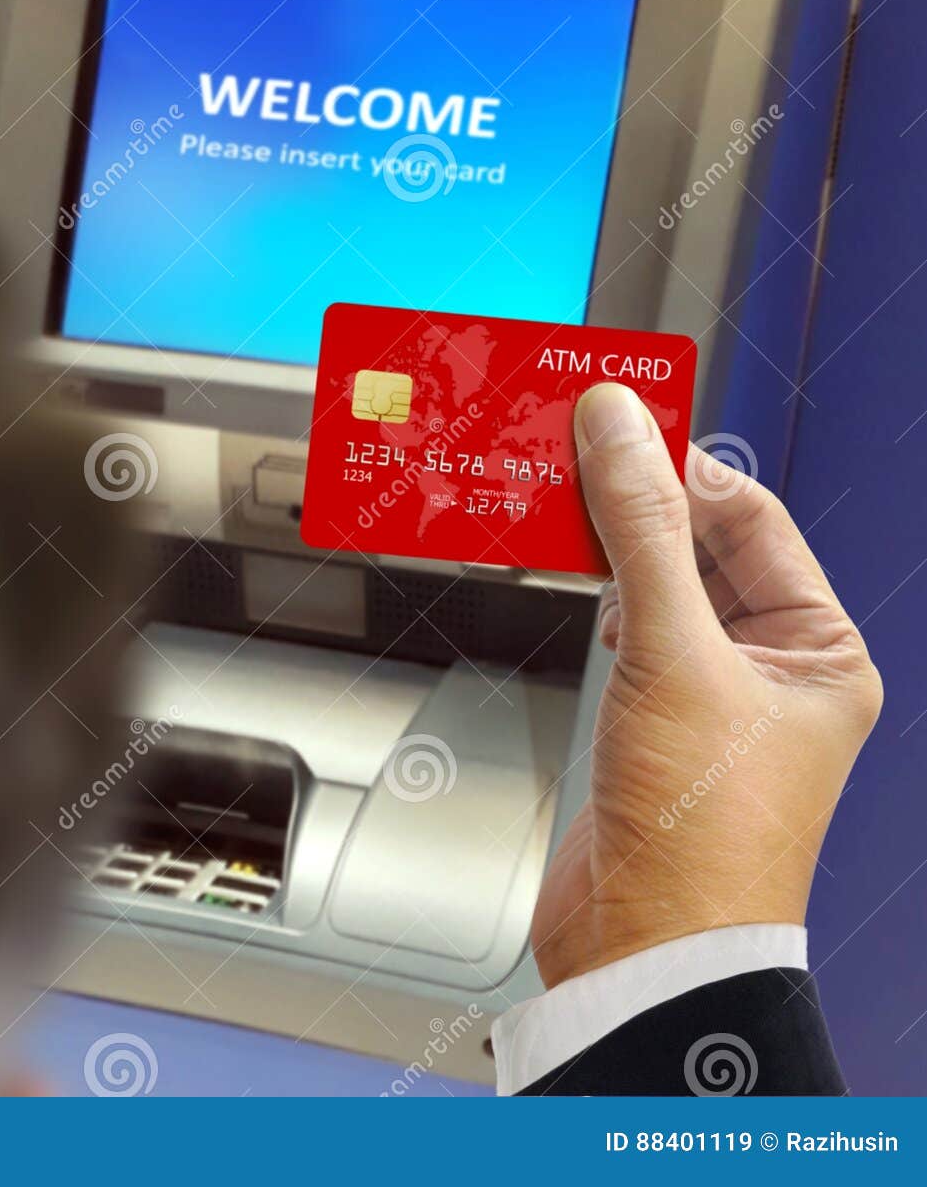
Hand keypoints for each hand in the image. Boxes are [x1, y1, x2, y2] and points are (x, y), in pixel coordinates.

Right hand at [531, 382, 881, 988]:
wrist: (643, 955)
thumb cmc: (702, 835)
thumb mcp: (673, 653)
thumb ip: (643, 530)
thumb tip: (621, 428)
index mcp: (818, 653)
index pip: (751, 518)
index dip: (683, 465)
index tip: (617, 421)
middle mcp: (770, 671)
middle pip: (700, 545)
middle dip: (637, 500)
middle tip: (574, 448)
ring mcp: (707, 697)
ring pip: (655, 584)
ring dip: (608, 544)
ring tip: (557, 497)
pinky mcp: (649, 722)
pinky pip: (622, 627)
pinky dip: (589, 592)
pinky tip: (560, 571)